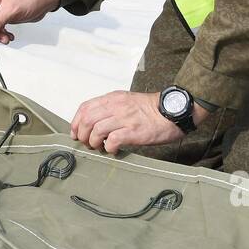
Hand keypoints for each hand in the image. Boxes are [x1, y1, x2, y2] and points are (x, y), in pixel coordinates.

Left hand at [71, 91, 220, 153]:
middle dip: (82, 134)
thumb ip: (110, 108)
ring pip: (96, 130)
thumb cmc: (150, 109)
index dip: (76, 122)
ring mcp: (125, 118)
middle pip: (87, 120)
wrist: (172, 112)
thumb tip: (93, 124)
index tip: (75, 133)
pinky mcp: (133, 131)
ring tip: (99, 148)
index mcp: (113, 98)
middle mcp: (116, 106)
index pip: (85, 107)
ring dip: (93, 142)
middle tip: (87, 144)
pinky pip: (112, 140)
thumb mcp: (127, 101)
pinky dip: (107, 148)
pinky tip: (112, 150)